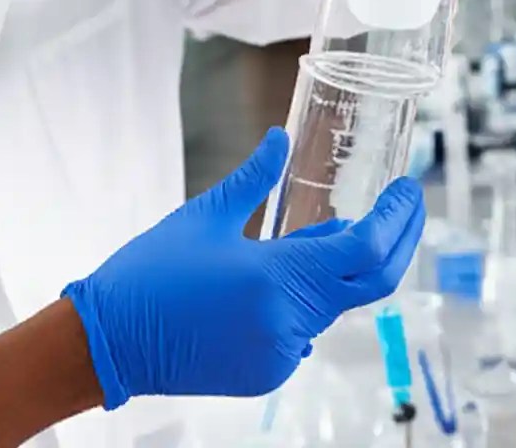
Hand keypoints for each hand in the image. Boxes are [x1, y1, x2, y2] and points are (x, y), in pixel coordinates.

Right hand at [62, 128, 425, 408]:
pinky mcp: (267, 375)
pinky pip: (305, 330)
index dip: (396, 217)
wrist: (108, 342)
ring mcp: (280, 354)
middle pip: (370, 283)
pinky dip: (306, 301)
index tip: (407, 189)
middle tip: (405, 206)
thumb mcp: (204, 216)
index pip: (365, 249)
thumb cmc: (149, 274)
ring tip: (324, 234)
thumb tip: (281, 139)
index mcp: (274, 277)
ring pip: (333, 306)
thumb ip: (254, 178)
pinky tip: (283, 277)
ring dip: (337, 272)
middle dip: (397, 241)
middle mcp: (287, 322)